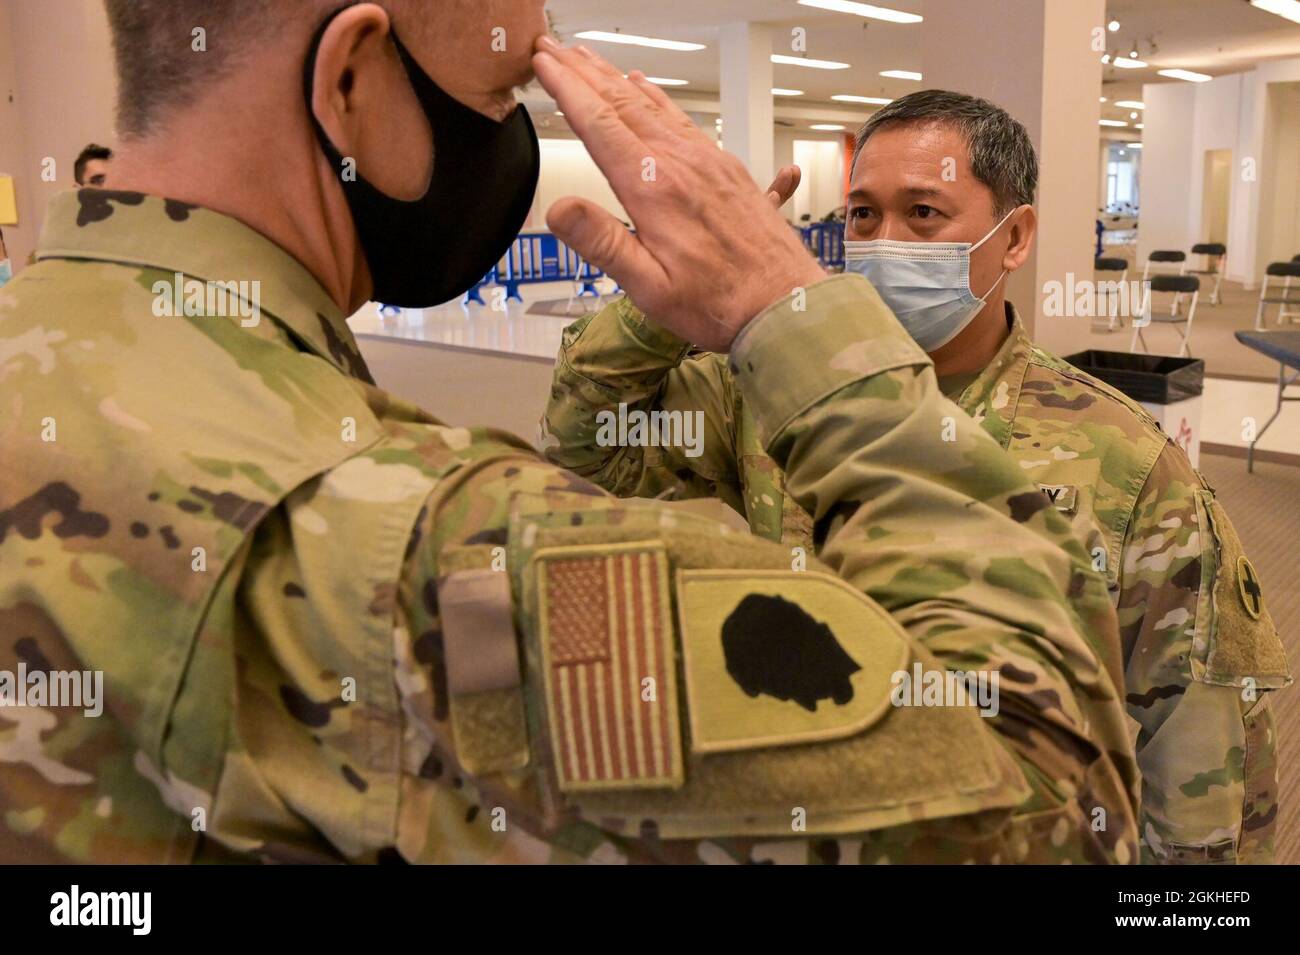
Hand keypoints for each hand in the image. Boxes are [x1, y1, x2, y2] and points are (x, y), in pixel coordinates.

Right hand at [531, 38, 824, 351]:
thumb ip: (602, 243)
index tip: (543, 62)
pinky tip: (648, 89)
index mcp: (655, 189)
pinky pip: (684, 120)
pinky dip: (657, 97)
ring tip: (591, 60)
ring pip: (654, 106)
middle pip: (623, 103)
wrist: (786, 304)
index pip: (599, 123)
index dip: (566, 88)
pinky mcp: (727, 169)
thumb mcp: (649, 286)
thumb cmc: (720, 304)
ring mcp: (708, 162)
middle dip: (584, 71)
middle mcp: (682, 164)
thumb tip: (558, 209)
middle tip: (555, 46)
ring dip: (616, 79)